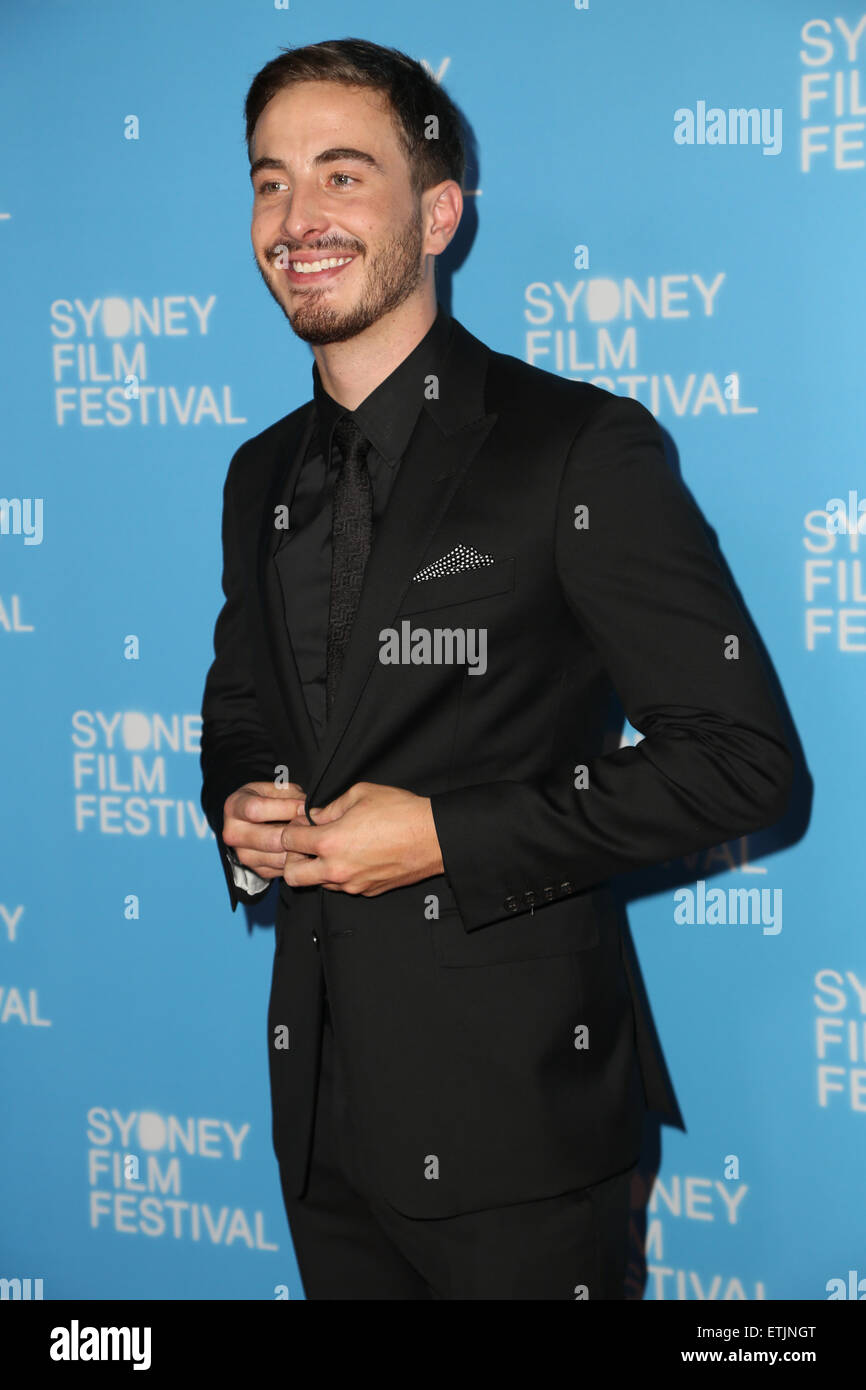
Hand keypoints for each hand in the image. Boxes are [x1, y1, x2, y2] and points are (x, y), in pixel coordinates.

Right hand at [222, 781, 305, 880]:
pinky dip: (297, 859)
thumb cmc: (267, 800)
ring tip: (311, 836)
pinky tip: (303, 847)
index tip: (303, 806)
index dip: (285, 808)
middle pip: (270, 840)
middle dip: (296, 833)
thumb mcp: (275, 789)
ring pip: (280, 857)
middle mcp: (233, 834)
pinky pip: (283, 868)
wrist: (254, 821)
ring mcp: (244, 855)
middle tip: (313, 826)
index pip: (256, 810)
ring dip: (300, 848)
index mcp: (234, 807)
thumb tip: (310, 809)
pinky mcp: (257, 870)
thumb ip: (291, 795)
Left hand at [280, 782, 443, 895]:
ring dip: (318, 869)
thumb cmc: (401, 812)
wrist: (434, 837)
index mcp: (330, 841)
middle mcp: (337, 869)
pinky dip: (341, 875)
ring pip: (318, 884)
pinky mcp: (368, 891)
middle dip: (293, 859)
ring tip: (334, 849)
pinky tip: (356, 857)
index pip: (289, 841)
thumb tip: (316, 816)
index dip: (291, 829)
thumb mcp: (361, 794)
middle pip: (293, 875)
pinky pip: (343, 887)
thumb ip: (331, 807)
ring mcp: (353, 884)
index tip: (301, 823)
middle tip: (306, 844)